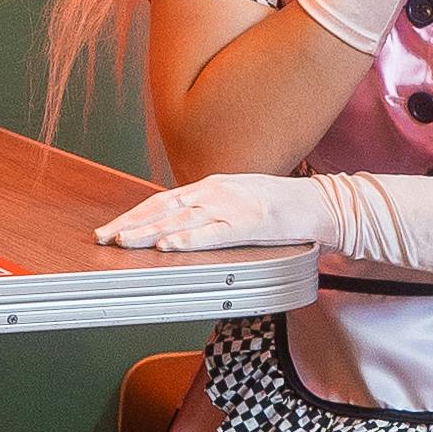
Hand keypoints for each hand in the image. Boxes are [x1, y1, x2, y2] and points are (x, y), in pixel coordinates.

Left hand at [96, 167, 432, 275]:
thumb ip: (213, 216)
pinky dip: (189, 238)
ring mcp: (236, 204)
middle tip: (102, 239)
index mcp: (215, 186)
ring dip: (150, 231)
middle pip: (164, 206)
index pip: (165, 199)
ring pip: (182, 217)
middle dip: (131, 223)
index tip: (111, 229)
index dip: (135, 214)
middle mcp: (219, 189)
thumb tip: (181, 232)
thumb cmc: (286, 212)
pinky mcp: (253, 221)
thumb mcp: (242, 206)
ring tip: (123, 243)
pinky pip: (214, 232)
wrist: (330, 207)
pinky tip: (168, 246)